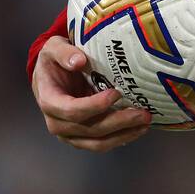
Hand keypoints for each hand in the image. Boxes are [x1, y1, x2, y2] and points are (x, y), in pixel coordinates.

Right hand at [31, 35, 151, 150]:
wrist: (49, 78)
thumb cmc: (53, 62)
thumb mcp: (53, 48)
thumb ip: (64, 52)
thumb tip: (79, 61)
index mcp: (49, 101)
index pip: (72, 110)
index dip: (95, 105)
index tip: (116, 94)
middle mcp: (57, 124)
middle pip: (90, 129)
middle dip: (119, 122)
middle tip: (142, 113)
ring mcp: (70, 135)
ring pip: (98, 143)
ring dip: (124, 134)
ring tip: (145, 123)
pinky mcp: (82, 139)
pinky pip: (102, 144)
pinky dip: (121, 138)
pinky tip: (138, 129)